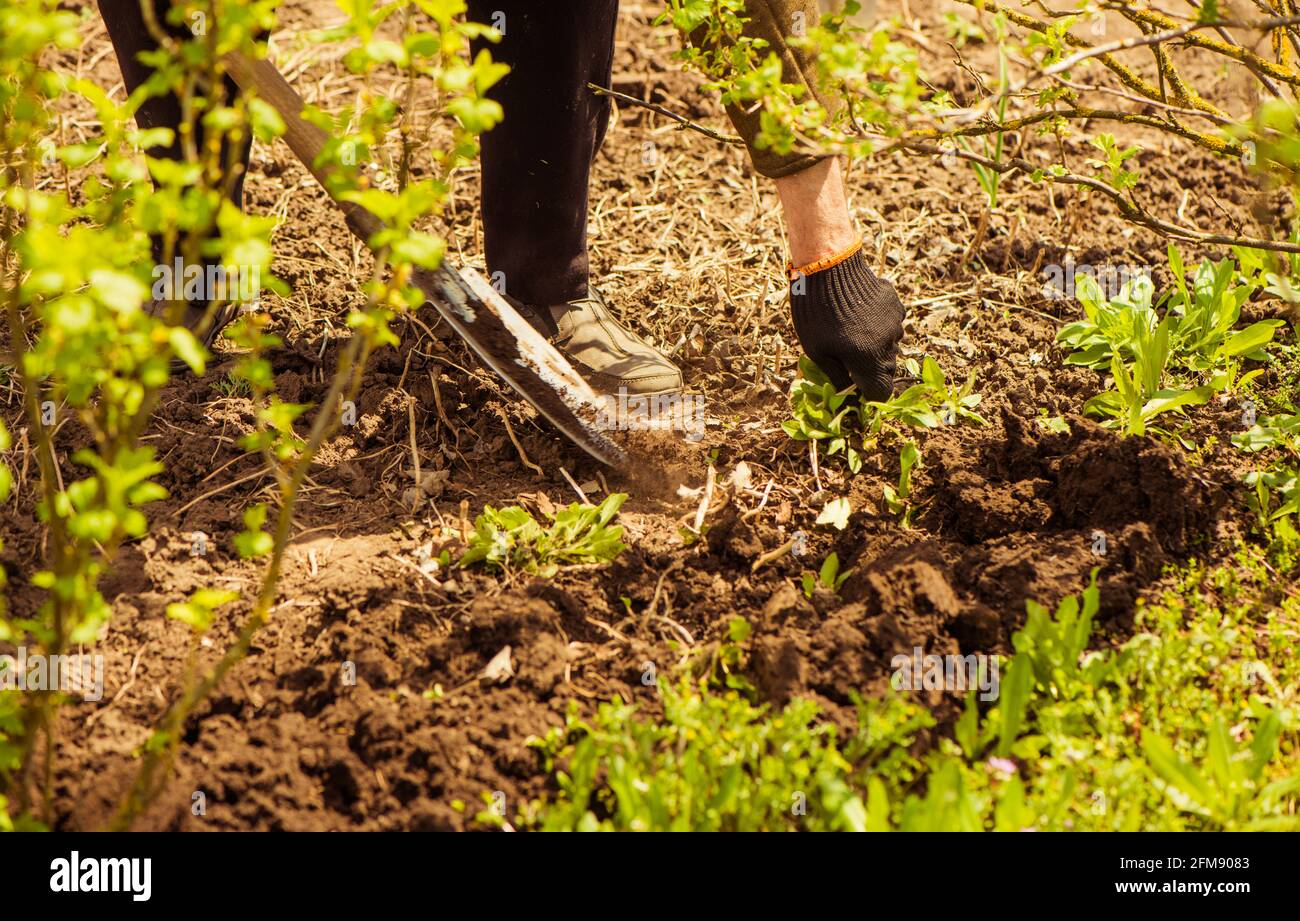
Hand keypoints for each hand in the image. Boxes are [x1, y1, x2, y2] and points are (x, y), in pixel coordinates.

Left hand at [789, 248, 905, 401]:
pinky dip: (879, 326)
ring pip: (890, 346)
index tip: (855, 389)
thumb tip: (848, 398)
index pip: (881, 392)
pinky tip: (860, 313)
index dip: (868, 395)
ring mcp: (895, 322)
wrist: (828, 265)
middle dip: (870, 370)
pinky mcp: (896, 304)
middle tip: (847, 357)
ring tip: (851, 331)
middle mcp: (888, 343)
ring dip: (875, 347)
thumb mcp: (817, 352)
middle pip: (886, 369)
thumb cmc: (815, 313)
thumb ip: (837, 377)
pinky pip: (891, 324)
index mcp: (868, 359)